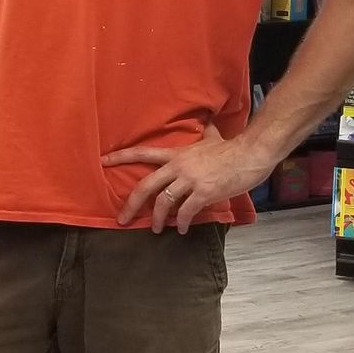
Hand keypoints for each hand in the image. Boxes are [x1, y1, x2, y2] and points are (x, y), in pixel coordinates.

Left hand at [103, 122, 273, 232]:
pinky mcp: (204, 192)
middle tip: (122, 219)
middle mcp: (178, 166)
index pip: (142, 153)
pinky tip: (181, 229)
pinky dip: (181, 222)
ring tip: (156, 228)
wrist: (250, 154)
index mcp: (176, 154)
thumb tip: (206, 123)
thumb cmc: (232, 149)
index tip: (103, 161)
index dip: (121, 156)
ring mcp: (190, 180)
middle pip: (146, 186)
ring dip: (157, 218)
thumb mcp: (212, 138)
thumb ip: (205, 133)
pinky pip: (186, 211)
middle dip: (131, 204)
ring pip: (164, 202)